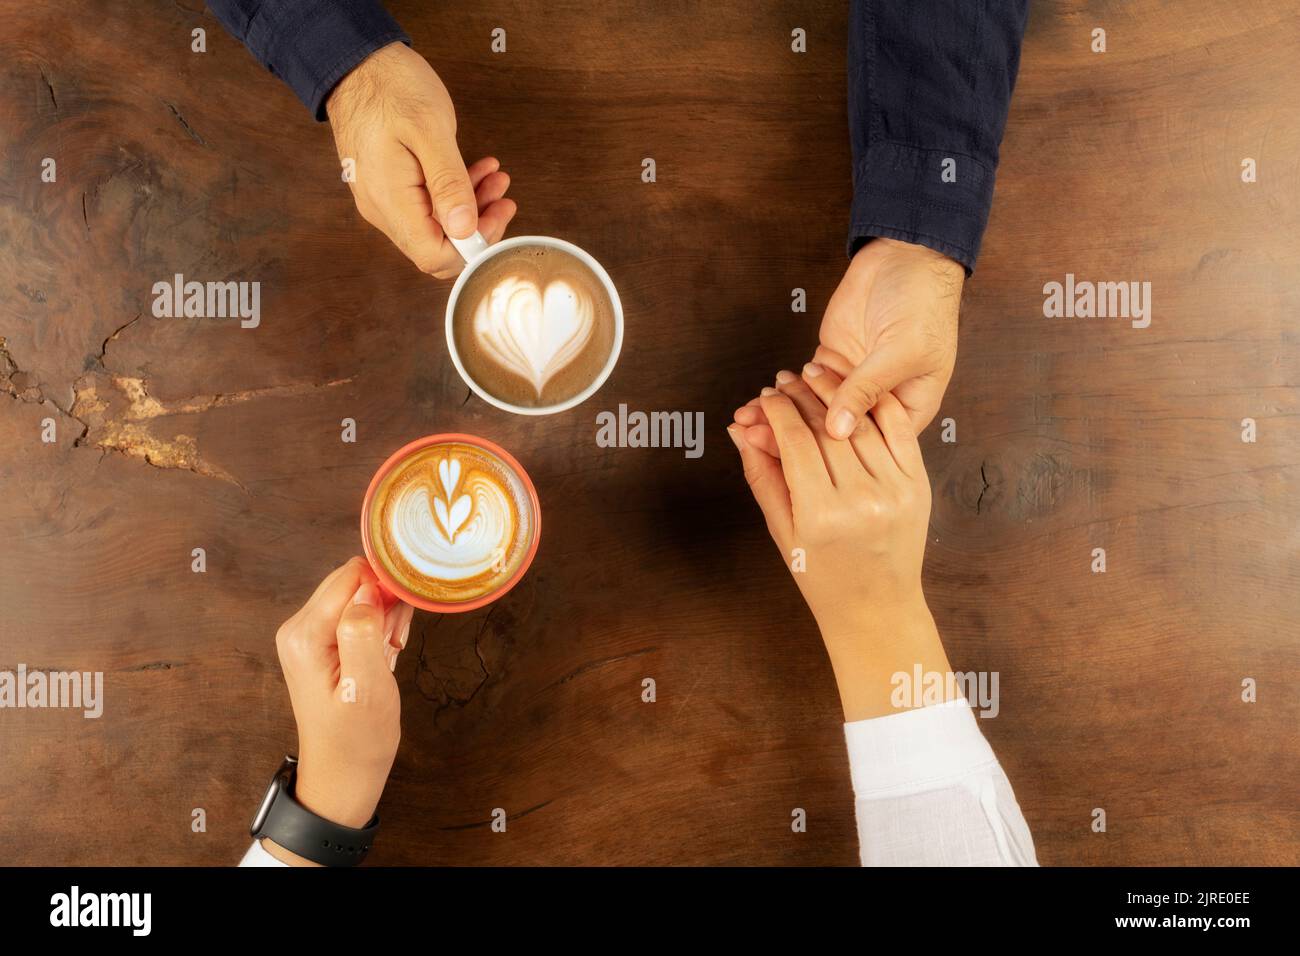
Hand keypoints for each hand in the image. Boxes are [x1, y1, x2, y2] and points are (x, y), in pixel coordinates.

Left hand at [268, 557, 413, 864]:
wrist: (342, 776)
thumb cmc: (357, 740)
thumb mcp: (368, 687)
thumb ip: (363, 631)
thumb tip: (368, 588)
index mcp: (305, 635)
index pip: (351, 575)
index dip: (385, 590)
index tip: (397, 627)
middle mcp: (298, 628)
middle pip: (353, 580)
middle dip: (385, 602)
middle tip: (395, 643)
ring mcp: (307, 635)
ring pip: (358, 595)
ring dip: (384, 616)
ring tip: (389, 653)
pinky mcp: (319, 643)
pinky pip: (355, 613)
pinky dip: (377, 626)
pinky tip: (383, 653)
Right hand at [327, 41, 516, 277]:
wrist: (355, 62)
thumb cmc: (390, 86)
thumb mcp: (429, 129)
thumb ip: (448, 182)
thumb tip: (464, 228)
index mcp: (390, 200)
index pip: (435, 256)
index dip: (472, 247)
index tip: (497, 216)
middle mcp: (382, 208)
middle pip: (437, 245)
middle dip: (477, 226)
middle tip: (504, 197)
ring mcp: (383, 199)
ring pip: (434, 225)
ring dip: (470, 206)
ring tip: (495, 178)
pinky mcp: (388, 186)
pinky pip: (425, 206)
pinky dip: (453, 194)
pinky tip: (475, 172)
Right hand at [727, 367, 950, 720]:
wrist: (877, 608)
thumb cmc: (823, 577)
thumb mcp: (782, 531)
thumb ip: (762, 477)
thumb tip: (740, 430)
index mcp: (821, 515)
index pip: (794, 441)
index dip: (776, 411)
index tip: (764, 396)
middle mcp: (861, 500)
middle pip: (826, 427)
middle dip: (801, 396)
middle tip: (785, 378)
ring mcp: (895, 491)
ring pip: (860, 423)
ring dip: (836, 392)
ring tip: (815, 374)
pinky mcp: (918, 486)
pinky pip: (898, 431)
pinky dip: (877, 406)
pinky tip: (857, 390)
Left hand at [736, 239, 962, 450]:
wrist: (904, 257)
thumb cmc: (923, 303)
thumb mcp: (903, 349)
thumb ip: (868, 388)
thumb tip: (839, 429)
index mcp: (908, 409)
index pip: (868, 447)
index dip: (832, 458)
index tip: (794, 463)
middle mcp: (878, 402)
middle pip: (834, 433)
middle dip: (795, 438)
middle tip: (757, 439)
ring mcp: (850, 382)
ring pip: (813, 411)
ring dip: (782, 419)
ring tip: (748, 425)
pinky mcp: (829, 362)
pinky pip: (801, 387)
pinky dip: (780, 396)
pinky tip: (756, 405)